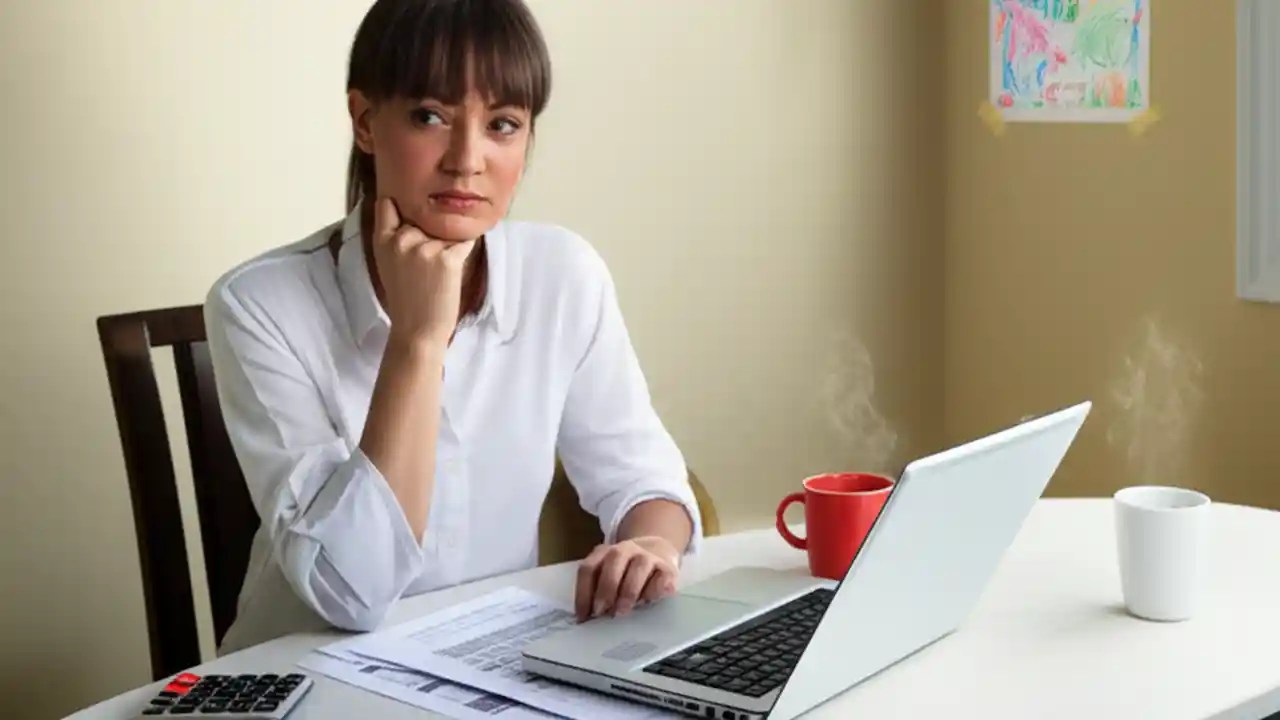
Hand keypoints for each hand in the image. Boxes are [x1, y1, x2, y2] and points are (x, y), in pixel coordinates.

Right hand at [370, 196, 476, 347]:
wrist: (417, 331)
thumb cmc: (405, 298)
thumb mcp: (388, 263)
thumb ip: (395, 237)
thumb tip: (411, 210)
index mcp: (382, 241)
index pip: (387, 204)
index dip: (401, 204)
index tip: (410, 209)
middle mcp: (402, 239)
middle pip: (424, 219)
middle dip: (430, 232)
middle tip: (427, 263)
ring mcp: (425, 248)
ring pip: (445, 231)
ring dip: (448, 244)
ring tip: (438, 272)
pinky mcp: (448, 259)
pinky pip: (465, 242)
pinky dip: (464, 250)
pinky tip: (453, 269)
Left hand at [575, 536, 680, 621]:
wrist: (658, 551)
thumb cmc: (627, 573)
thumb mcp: (609, 576)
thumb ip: (599, 590)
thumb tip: (589, 617)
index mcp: (605, 553)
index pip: (589, 569)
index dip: (583, 593)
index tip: (583, 616)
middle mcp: (626, 549)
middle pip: (613, 564)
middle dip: (605, 590)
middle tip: (601, 612)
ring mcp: (648, 557)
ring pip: (638, 567)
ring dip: (628, 591)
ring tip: (621, 611)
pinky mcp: (668, 569)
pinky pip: (661, 579)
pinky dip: (653, 591)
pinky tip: (648, 603)